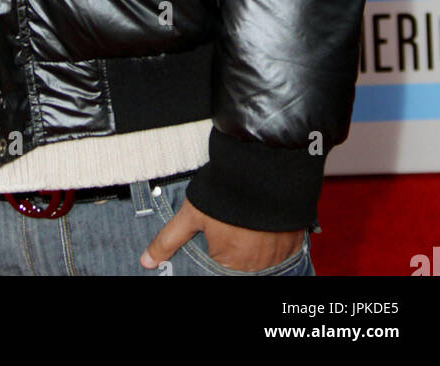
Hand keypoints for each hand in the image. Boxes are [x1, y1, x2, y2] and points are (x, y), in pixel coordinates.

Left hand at [140, 194, 304, 272]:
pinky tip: (266, 217)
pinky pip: (281, 246)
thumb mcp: (191, 214)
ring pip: (261, 251)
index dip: (218, 239)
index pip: (218, 259)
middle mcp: (253, 266)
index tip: (221, 225)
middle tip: (235, 217)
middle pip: (241, 257)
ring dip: (256, 238)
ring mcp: (276, 256)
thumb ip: (168, 240)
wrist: (265, 172)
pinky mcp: (293, 243)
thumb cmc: (225, 194)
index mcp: (228, 263)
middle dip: (237, 239)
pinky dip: (274, 236)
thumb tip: (146, 262)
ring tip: (249, 214)